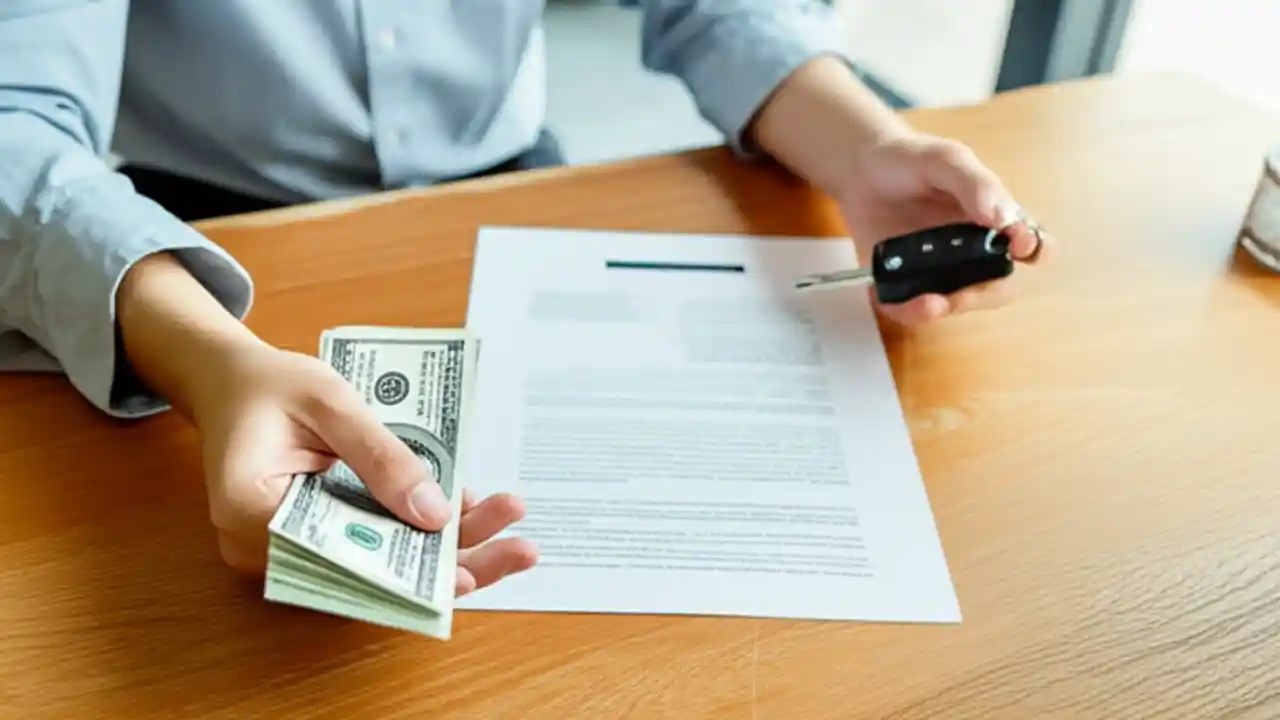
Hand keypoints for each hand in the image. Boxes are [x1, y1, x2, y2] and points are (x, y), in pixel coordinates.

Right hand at [192, 343, 536, 594]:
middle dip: (450, 566)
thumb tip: (435, 513)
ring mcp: (288, 550)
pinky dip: (421, 529)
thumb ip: (381, 458)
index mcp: (252, 514)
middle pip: (371, 576)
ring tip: (509, 522)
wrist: (234, 381)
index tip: (470, 575)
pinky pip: (374, 545)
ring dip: (447, 547)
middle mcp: (264, 549)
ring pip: (380, 566)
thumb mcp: (332, 403)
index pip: (342, 566)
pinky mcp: (313, 539)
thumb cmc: (271, 384)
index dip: (410, 579)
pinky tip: (473, 508)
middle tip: (519, 549)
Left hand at [834, 132, 1053, 324]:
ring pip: (957, 302)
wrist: (857, 167)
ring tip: (932, 304)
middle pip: (999, 286)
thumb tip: (1003, 219)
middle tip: (966, 293)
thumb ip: (975, 184)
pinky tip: (902, 303)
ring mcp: (938, 268)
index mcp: (995, 220)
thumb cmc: (910, 159)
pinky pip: (911, 307)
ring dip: (949, 309)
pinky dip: (910, 312)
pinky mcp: (902, 279)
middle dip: (987, 295)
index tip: (1021, 247)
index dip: (1036, 250)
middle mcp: (972, 250)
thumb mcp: (945, 160)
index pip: (1034, 243)